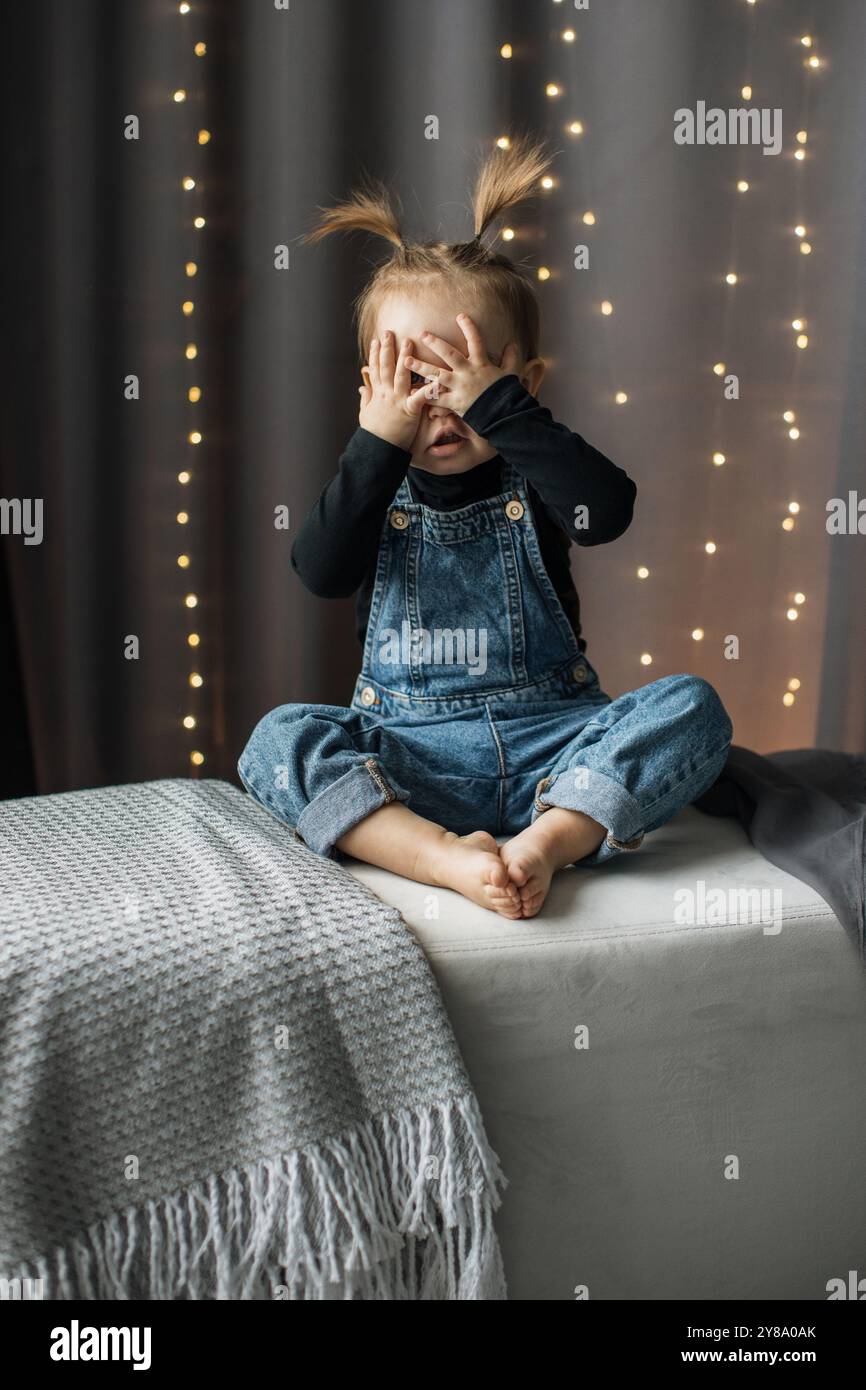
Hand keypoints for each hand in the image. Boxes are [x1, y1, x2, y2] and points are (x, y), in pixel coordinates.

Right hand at [358, 330, 434, 449]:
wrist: (378, 449)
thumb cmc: (374, 434)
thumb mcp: (365, 414)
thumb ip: (366, 399)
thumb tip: (362, 388)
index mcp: (377, 393)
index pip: (375, 369)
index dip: (374, 353)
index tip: (376, 340)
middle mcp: (386, 393)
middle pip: (386, 366)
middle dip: (387, 348)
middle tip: (390, 332)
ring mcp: (397, 400)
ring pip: (401, 374)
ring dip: (405, 357)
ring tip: (409, 341)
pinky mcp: (409, 410)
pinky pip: (421, 396)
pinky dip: (429, 388)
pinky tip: (436, 379)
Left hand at [405, 314, 520, 416]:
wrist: (503, 415)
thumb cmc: (507, 394)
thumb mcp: (511, 373)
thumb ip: (511, 358)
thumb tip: (513, 344)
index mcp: (481, 363)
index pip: (475, 341)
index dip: (468, 328)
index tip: (459, 316)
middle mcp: (467, 372)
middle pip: (449, 354)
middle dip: (435, 343)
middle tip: (422, 334)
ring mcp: (459, 387)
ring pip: (437, 374)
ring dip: (420, 367)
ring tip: (407, 360)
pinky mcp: (454, 402)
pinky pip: (436, 399)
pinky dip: (423, 396)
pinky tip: (410, 393)